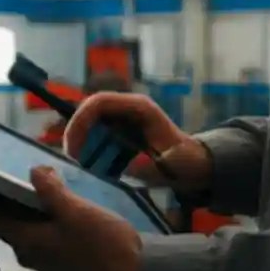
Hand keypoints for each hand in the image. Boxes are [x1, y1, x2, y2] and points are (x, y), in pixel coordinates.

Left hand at [0, 167, 141, 270]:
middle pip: (7, 222)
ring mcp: (48, 260)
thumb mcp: (76, 211)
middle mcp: (30, 254)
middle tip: (13, 169)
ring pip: (28, 228)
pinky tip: (60, 202)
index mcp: (25, 243)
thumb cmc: (103, 246)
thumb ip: (51, 191)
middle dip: (7, 197)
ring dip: (30, 206)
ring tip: (40, 181)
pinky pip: (46, 234)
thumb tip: (33, 173)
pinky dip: (46, 217)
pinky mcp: (65, 261)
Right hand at [65, 92, 211, 193]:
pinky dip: (91, 149)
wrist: (198, 165)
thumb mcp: (170, 166)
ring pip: (92, 122)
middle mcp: (129, 108)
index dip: (81, 121)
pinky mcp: (124, 131)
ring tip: (78, 166)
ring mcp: (126, 118)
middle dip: (76, 133)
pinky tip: (90, 168)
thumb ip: (148, 166)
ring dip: (81, 142)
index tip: (74, 149)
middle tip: (71, 161)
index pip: (99, 102)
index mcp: (139, 108)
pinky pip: (99, 135)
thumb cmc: (187, 162)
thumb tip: (125, 167)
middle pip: (90, 110)